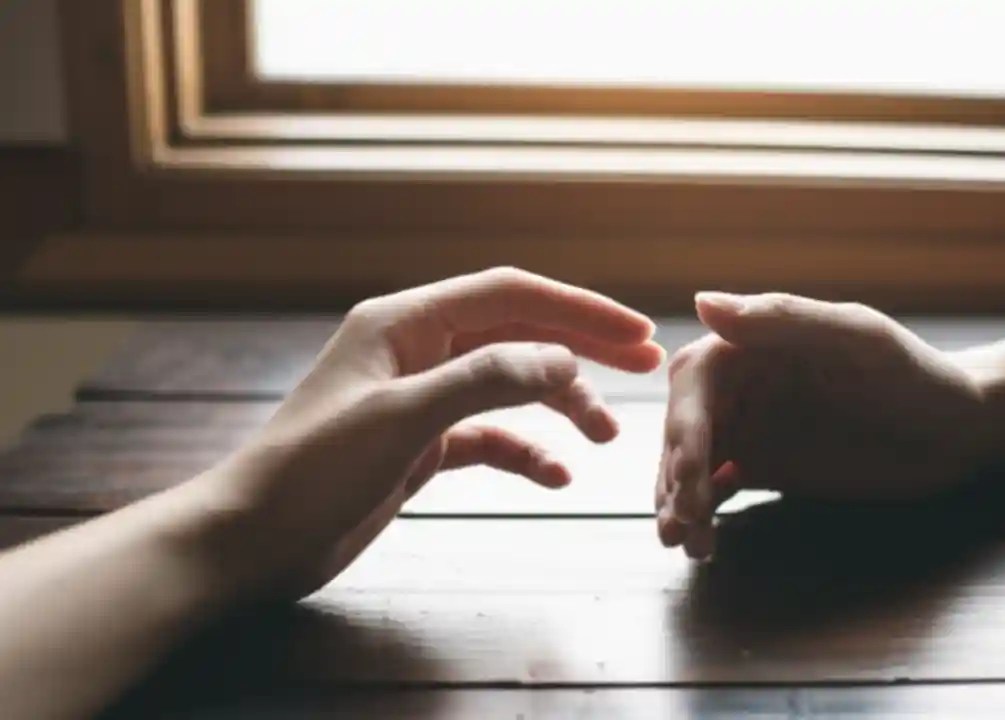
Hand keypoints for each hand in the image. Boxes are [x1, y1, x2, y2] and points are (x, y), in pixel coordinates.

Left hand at [193, 268, 662, 598]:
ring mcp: (420, 398)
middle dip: (583, 348)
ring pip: (510, 386)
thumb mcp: (402, 418)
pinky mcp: (420, 445)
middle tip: (647, 367)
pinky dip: (525, 451)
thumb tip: (564, 359)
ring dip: (560, 406)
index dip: (577, 308)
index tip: (635, 332)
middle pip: (518, 333)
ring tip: (606, 437)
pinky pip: (489, 437)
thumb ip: (485, 380)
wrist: (252, 541)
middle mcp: (417, 350)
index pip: (509, 294)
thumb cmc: (311, 470)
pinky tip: (555, 474)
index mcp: (405, 322)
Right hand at [656, 292, 988, 558]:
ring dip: (680, 502)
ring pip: (693, 462)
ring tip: (688, 545)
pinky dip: (703, 513)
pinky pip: (717, 487)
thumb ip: (783, 319)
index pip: (696, 381)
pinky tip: (703, 542)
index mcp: (755, 343)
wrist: (958, 430)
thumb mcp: (856, 338)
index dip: (684, 426)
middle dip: (676, 476)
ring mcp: (750, 426)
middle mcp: (743, 383)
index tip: (692, 473)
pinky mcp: (764, 465)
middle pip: (684, 427)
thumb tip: (703, 301)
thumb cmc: (916, 371)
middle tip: (684, 525)